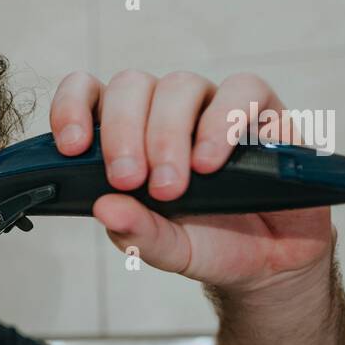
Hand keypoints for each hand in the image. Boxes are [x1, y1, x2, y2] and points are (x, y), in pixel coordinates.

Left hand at [48, 70, 335, 293]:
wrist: (272, 259)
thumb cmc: (210, 242)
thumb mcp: (169, 249)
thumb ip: (137, 232)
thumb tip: (105, 208)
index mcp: (128, 134)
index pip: (88, 94)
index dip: (72, 108)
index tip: (72, 147)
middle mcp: (166, 111)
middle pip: (131, 86)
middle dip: (122, 132)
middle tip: (128, 180)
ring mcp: (213, 106)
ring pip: (180, 85)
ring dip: (168, 133)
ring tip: (174, 185)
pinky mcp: (263, 110)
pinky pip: (243, 90)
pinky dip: (223, 122)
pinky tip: (211, 162)